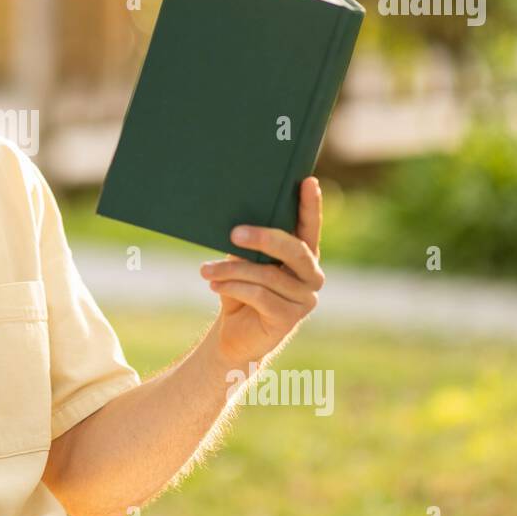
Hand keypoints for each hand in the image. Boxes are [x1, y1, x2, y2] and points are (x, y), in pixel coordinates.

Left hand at [199, 177, 325, 365]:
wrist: (233, 334)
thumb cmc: (239, 289)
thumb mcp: (243, 262)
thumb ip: (248, 243)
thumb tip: (234, 222)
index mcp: (302, 255)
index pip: (309, 227)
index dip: (311, 205)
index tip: (308, 181)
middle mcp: (311, 275)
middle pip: (294, 249)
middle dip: (263, 238)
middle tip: (233, 233)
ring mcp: (304, 299)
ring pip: (268, 274)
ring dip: (232, 270)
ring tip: (205, 270)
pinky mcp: (289, 319)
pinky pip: (260, 295)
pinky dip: (233, 287)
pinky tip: (214, 286)